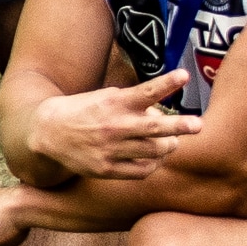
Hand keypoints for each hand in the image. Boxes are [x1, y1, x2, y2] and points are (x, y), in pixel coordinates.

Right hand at [23, 70, 198, 180]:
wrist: (48, 133)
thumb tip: (163, 116)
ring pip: (154, 151)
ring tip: (172, 142)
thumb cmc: (84, 111)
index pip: (145, 92)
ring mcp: (110, 150)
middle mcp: (114, 126)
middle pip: (155, 128)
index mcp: (113, 104)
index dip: (167, 83)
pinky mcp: (107, 169)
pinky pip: (142, 170)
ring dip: (168, 146)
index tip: (184, 75)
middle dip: (180, 126)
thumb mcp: (105, 98)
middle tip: (198, 125)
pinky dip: (153, 163)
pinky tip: (153, 158)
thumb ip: (134, 104)